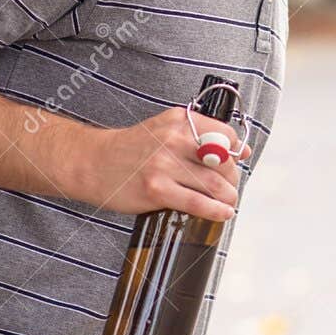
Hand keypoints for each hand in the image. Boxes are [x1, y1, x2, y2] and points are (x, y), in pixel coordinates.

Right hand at [65, 107, 244, 220]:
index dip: (236, 153)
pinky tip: (223, 213)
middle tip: (231, 189)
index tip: (235, 164)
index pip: (226, 135)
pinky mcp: (156, 189)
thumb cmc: (132, 149)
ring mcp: (165, 165)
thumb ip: (202, 136)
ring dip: (229, 197)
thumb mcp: (166, 129)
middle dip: (233, 180)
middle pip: (224, 162)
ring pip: (214, 184)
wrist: (93, 162)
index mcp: (180, 121)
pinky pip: (197, 203)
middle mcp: (174, 139)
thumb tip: (243, 150)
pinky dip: (216, 211)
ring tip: (229, 203)